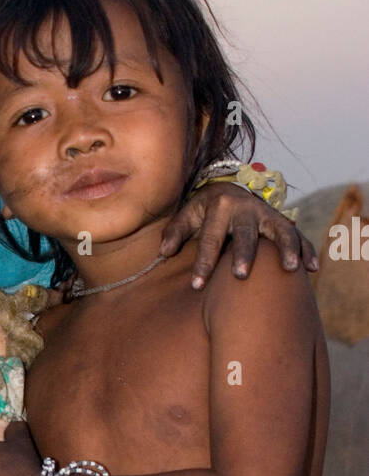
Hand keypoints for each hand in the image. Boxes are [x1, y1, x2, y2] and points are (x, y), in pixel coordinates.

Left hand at [160, 182, 318, 288]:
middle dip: (243, 253)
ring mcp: (267, 215)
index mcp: (219, 207)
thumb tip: (164, 252)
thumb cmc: (204, 211)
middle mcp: (246, 209)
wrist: (229, 189)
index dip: (202, 263)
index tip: (197, 286)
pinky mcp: (282, 222)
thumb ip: (175, 233)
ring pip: (280, 229)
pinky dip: (307, 250)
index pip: (209, 239)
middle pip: (245, 233)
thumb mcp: (187, 215)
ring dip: (286, 248)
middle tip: (240, 274)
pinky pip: (298, 235)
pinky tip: (312, 268)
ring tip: (290, 268)